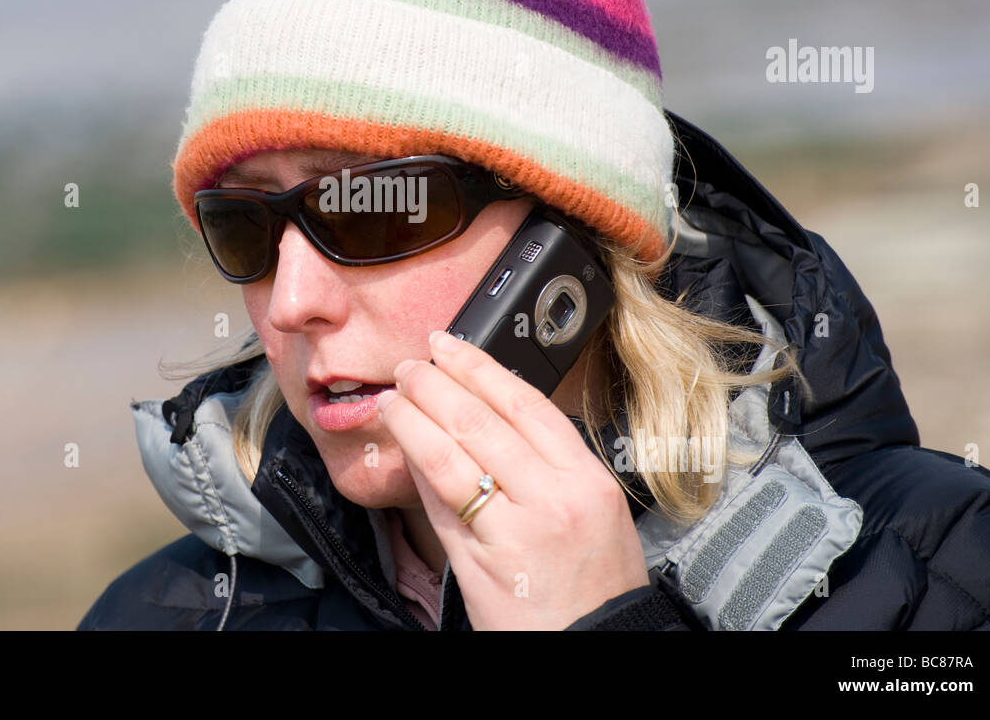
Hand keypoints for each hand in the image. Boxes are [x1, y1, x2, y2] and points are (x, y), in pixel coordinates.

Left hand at [377, 329, 648, 629]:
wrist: (594, 644)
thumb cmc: (595, 582)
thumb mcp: (594, 509)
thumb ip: (547, 464)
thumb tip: (482, 416)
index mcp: (587, 479)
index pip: (525, 404)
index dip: (479, 367)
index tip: (450, 345)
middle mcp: (553, 499)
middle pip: (480, 420)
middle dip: (436, 384)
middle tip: (410, 367)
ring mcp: (514, 530)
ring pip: (450, 454)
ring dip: (413, 419)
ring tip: (394, 400)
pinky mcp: (479, 561)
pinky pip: (439, 503)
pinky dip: (418, 470)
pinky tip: (404, 448)